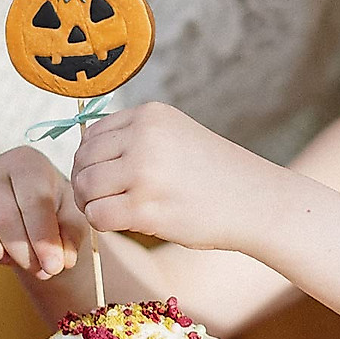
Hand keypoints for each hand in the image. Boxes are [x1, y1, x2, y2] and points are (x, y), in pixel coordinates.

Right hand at [0, 146, 87, 277]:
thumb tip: (61, 260)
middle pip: (2, 213)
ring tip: (10, 258)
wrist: (32, 219)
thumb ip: (70, 237)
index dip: (43, 237)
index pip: (33, 199)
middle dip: (22, 251)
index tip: (54, 266)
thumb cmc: (55, 213)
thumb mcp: (73, 221)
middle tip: (39, 269)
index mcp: (27, 162)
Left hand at [71, 102, 280, 250]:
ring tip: (115, 211)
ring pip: (86, 188)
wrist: (256, 201)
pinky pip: (98, 215)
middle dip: (87, 183)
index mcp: (150, 115)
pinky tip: (124, 223)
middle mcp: (144, 137)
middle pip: (83, 160)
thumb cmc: (216, 175)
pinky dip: (103, 223)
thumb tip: (84, 151)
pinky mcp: (145, 207)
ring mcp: (143, 171)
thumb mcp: (177, 136)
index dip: (91, 160)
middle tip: (104, 200)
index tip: (105, 178)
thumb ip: (136, 138)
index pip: (93, 134)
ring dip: (92, 204)